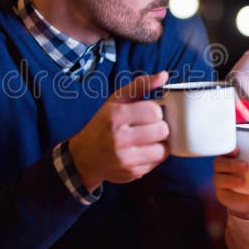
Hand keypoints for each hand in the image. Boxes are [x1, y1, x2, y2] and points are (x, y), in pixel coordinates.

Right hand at [70, 71, 170, 190]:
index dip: (155, 111)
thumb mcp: (115, 101)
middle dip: (159, 127)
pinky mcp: (131, 173)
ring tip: (147, 139)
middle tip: (149, 127)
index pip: (154, 110)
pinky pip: (157, 162)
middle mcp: (119, 137)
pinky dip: (153, 156)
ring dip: (159, 143)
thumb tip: (164, 75)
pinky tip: (142, 151)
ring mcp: (125, 158)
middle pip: (162, 130)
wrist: (83, 157)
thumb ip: (140, 86)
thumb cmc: (103, 125)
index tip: (147, 114)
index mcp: (116, 115)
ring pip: (163, 148)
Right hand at [213, 151, 248, 220]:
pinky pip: (227, 196)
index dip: (228, 150)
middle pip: (218, 164)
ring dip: (231, 180)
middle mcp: (220, 168)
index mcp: (227, 156)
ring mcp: (219, 182)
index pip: (223, 150)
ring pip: (219, 179)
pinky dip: (239, 197)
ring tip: (243, 181)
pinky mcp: (222, 195)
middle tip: (245, 166)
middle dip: (231, 164)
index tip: (237, 150)